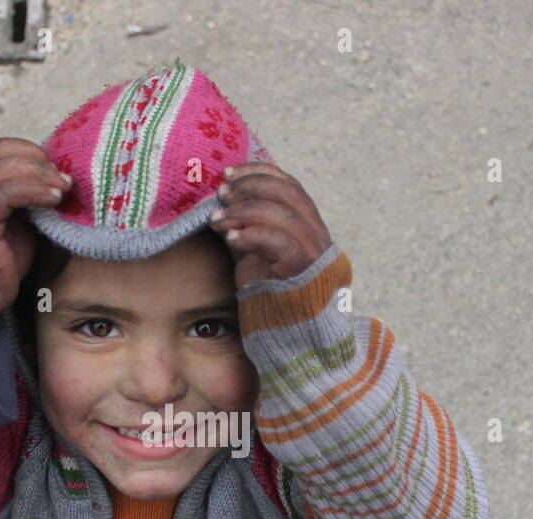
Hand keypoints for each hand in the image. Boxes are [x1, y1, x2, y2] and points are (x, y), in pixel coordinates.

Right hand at [0, 137, 71, 345]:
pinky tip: (52, 200)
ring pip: (0, 170)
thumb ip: (28, 195)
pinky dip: (31, 191)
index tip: (53, 167)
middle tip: (63, 178)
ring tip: (63, 188)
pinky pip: (1, 194)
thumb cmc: (2, 261)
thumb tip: (60, 176)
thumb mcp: (18, 219)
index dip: (25, 149)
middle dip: (36, 160)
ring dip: (38, 174)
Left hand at [207, 163, 331, 289]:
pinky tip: (231, 237)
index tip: (228, 174)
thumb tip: (221, 198)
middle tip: (221, 194)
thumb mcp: (253, 250)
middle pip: (288, 193)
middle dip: (250, 187)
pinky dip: (252, 235)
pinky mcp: (303, 270)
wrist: (286, 331)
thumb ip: (245, 225)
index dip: (258, 172)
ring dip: (244, 211)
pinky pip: (280, 242)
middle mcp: (315, 232)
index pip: (288, 184)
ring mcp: (313, 251)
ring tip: (217, 219)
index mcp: (307, 222)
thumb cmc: (268, 290)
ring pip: (283, 214)